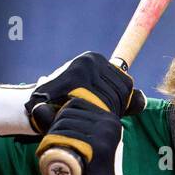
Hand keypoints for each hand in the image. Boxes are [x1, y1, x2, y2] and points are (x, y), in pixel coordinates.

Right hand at [25, 52, 145, 134]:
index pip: (125, 88)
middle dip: (107, 112)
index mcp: (98, 61)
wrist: (32, 106)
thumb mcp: (96, 101)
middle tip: (86, 114)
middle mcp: (91, 60)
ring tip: (77, 113)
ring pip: (107, 101)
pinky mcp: (73, 77)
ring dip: (96, 115)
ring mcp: (82, 67)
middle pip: (118, 95)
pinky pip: (94, 104)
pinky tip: (72, 113)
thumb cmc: (66, 106)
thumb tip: (142, 99)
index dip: (118, 106)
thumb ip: (120, 101)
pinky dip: (86, 114)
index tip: (100, 112)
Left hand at [38, 95, 124, 174]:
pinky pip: (69, 137)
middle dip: (54, 124)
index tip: (55, 128)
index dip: (61, 113)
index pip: (78, 103)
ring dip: (52, 132)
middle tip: (49, 140)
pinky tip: (50, 145)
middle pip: (70, 113)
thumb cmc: (94, 168)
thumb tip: (52, 110)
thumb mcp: (95, 142)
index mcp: (110, 119)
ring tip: (48, 145)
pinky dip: (55, 139)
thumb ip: (86, 128)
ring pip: (67, 124)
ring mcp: (105, 135)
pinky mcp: (98, 148)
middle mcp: (110, 124)